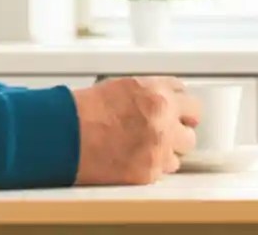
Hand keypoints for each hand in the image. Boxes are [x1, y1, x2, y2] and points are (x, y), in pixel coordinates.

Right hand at [72, 76, 200, 184]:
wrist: (65, 135)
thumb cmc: (85, 110)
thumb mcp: (122, 87)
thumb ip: (149, 93)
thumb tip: (164, 98)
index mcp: (157, 92)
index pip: (187, 97)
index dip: (181, 105)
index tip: (179, 110)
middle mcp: (163, 118)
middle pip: (192, 124)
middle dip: (179, 127)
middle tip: (166, 129)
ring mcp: (158, 146)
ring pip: (182, 150)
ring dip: (169, 148)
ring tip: (147, 146)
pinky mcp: (149, 171)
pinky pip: (164, 170)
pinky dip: (154, 166)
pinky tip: (136, 158)